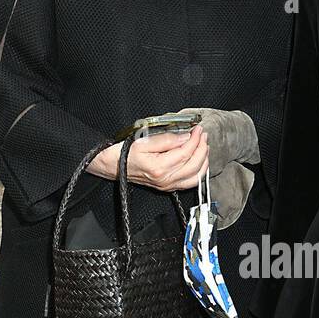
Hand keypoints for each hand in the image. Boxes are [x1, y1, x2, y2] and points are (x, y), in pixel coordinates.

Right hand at [86, 126, 208, 189]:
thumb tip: (185, 137)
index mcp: (159, 167)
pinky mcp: (168, 187)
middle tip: (202, 135)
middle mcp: (165, 179)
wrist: (115, 166)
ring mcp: (168, 185)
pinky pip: (190, 183)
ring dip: (203, 160)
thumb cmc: (125, 153)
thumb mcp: (144, 141)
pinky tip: (200, 161)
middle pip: (194, 165)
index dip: (195, 139)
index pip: (185, 152)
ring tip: (203, 146)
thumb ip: (167, 140)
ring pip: (195, 176)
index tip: (198, 129)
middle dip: (202, 148)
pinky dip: (199, 172)